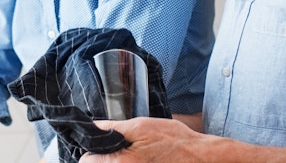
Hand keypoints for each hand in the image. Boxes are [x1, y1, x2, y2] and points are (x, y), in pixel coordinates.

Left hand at [79, 118, 210, 162]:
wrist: (199, 158)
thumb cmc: (174, 141)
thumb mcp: (140, 126)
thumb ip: (113, 128)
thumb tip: (93, 127)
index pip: (86, 161)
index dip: (92, 150)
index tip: (105, 143)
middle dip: (104, 157)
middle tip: (124, 147)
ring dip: (117, 161)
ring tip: (135, 154)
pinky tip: (142, 160)